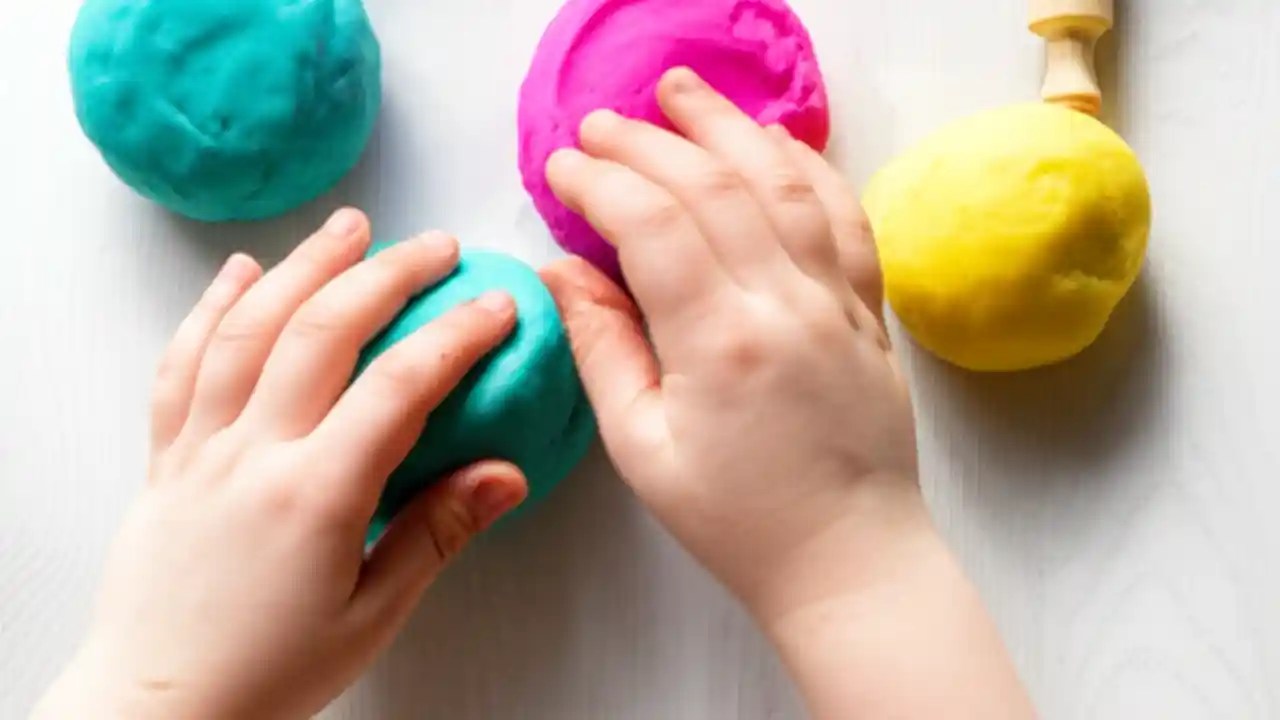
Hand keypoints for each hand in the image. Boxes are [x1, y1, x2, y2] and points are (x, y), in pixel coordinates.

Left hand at [34, 210, 527, 719]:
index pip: (399, 386)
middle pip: (321, 331)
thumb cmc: (267, 673)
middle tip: (434, 246)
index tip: (497, 306)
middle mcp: (252, 455)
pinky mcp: (168, 458)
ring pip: (248, 328)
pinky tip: (240, 274)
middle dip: (386, 275)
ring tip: (347, 227)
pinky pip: (183, 364)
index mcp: (314, 496)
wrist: (159, 706)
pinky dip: (213, 308)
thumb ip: (437, 532)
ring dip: (303, 266)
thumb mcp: (373, 614)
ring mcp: (201, 449)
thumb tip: (505, 475)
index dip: (456, 336)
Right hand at [541, 68, 1033, 718]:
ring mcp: (839, 301)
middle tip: (598, 123)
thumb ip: (603, 348)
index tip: (561, 168)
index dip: (599, 183)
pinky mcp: (871, 310)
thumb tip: (563, 272)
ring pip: (784, 182)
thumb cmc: (737, 520)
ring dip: (727, 128)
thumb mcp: (642, 448)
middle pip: (713, 186)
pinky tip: (775, 142)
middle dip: (647, 142)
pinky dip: (808, 167)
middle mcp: (787, 304)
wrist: (848, 558)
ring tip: (680, 94)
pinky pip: (846, 215)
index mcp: (721, 342)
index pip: (652, 224)